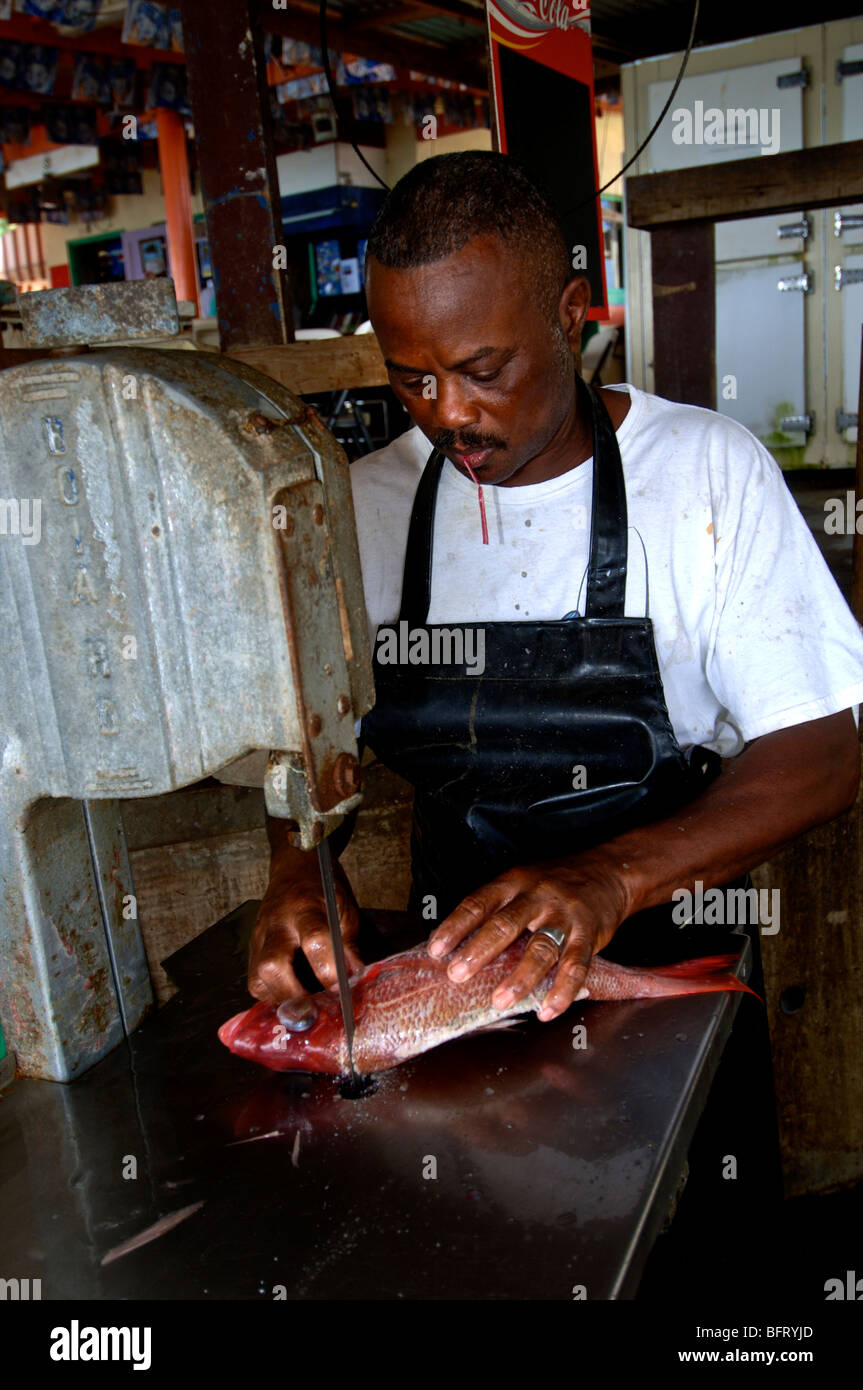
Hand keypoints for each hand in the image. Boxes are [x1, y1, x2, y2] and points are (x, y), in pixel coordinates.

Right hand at [247, 855, 362, 1003]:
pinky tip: (290, 995)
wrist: (294, 865)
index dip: (328, 971)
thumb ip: (348, 944)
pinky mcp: (253, 947)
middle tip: (314, 1008)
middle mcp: (277, 924)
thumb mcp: (344, 907)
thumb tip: (355, 978)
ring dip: (280, 999)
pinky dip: (272, 995)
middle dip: (293, 995)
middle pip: (272, 966)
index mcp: (305, 909)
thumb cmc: (321, 886)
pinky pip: (255, 980)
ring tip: (302, 1005)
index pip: (315, 942)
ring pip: (257, 978)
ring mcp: (260, 936)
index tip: (341, 992)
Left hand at [426, 853, 631, 1020]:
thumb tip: (457, 945)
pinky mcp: (589, 934)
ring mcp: (564, 916)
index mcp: (513, 883)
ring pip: (540, 948)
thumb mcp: (522, 883)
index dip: (455, 926)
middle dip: (479, 950)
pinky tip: (547, 1010)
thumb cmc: (554, 884)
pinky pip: (575, 966)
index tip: (435, 950)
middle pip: (505, 924)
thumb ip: (496, 908)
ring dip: (519, 977)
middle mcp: (537, 896)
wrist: (609, 871)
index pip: (478, 903)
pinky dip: (561, 991)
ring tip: (499, 1000)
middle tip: (457, 974)